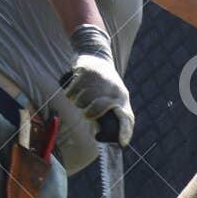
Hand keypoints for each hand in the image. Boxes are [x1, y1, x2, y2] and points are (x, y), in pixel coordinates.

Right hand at [62, 24, 134, 145]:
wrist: (96, 55)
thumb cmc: (104, 83)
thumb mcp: (113, 96)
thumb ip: (111, 115)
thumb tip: (106, 138)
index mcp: (122, 98)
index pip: (126, 118)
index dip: (125, 131)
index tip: (121, 143)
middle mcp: (113, 89)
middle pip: (95, 111)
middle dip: (88, 114)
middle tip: (88, 111)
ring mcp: (98, 80)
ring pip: (81, 102)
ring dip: (78, 102)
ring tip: (82, 94)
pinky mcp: (85, 72)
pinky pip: (71, 92)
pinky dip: (70, 93)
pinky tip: (76, 86)